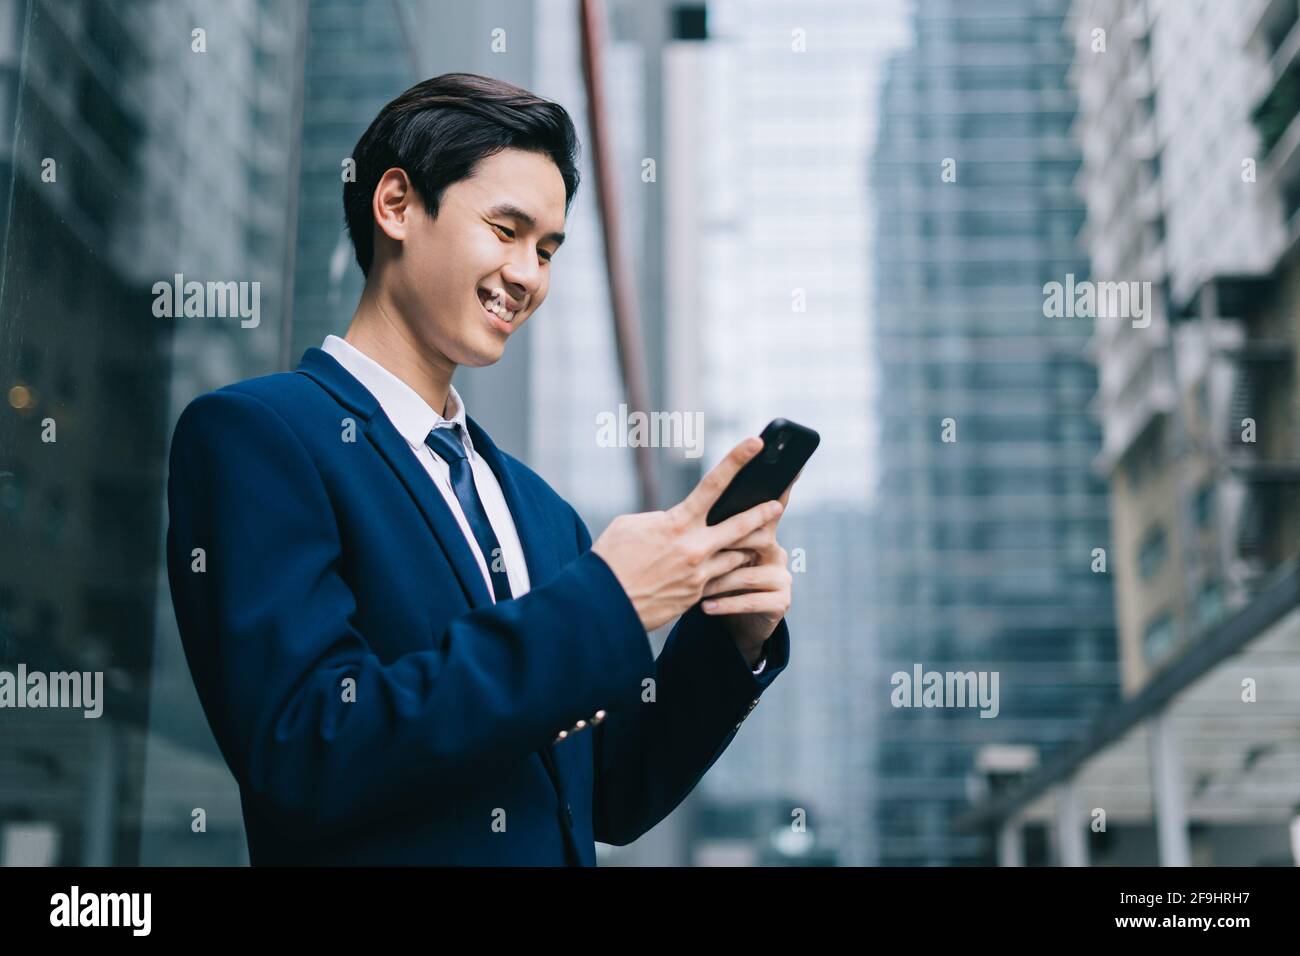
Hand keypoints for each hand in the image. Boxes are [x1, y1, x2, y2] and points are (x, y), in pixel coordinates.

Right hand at [591, 437, 784, 632]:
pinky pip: (717, 582)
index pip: (714, 484)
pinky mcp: (695, 597)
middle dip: (761, 514)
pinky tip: (719, 571)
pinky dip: (721, 573)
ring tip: (748, 544)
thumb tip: (678, 521)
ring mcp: (698, 575)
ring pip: (734, 558)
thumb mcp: (630, 525)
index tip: (756, 443)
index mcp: (677, 523)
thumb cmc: (610, 559)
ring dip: (740, 550)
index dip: (737, 460)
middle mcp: (694, 548)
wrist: (603, 607)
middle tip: (777, 505)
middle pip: (741, 526)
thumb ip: (662, 519)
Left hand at [699, 471, 799, 662]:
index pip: (771, 503)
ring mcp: (781, 576)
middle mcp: (775, 550)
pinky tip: (706, 607)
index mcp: (761, 532)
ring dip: (719, 581)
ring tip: (698, 588)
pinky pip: (751, 600)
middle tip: (716, 539)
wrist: (737, 623)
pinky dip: (725, 604)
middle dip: (739, 533)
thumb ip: (707, 531)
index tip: (787, 462)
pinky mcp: (781, 601)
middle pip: (760, 534)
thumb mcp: (711, 554)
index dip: (782, 484)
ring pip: (748, 572)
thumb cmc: (719, 582)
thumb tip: (684, 513)